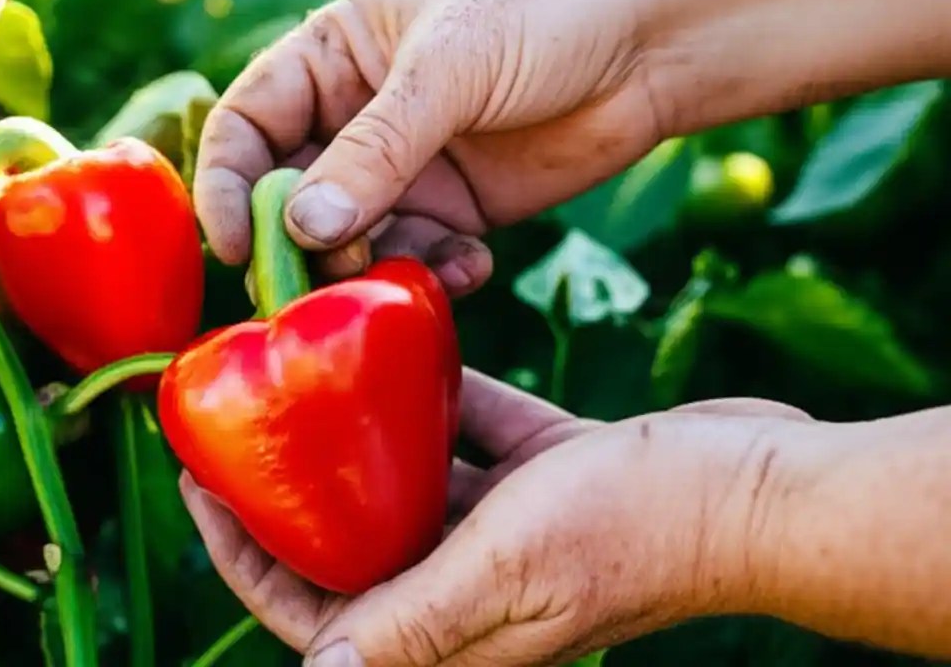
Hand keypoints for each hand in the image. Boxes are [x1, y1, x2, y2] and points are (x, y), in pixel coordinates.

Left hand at [180, 370, 819, 665]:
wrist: (760, 489)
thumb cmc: (638, 531)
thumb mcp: (510, 570)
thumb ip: (414, 623)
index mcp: (453, 624)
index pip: (318, 609)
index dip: (246, 558)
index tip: (203, 484)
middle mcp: (471, 583)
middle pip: (349, 542)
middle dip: (289, 490)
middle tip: (238, 422)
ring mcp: (510, 529)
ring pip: (407, 483)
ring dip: (357, 434)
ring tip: (301, 370)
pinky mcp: (546, 476)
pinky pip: (470, 432)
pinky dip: (436, 395)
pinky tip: (397, 340)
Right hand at [194, 0, 660, 295]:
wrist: (657, 37)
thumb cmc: (546, 10)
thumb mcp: (449, 68)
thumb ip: (376, 150)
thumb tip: (303, 227)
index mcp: (334, 57)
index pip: (248, 125)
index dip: (228, 185)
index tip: (236, 245)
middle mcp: (359, 118)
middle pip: (290, 197)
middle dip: (299, 244)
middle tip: (321, 282)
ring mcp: (408, 169)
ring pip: (352, 240)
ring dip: (368, 268)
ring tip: (401, 274)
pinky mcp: (458, 212)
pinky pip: (417, 259)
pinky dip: (430, 275)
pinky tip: (470, 266)